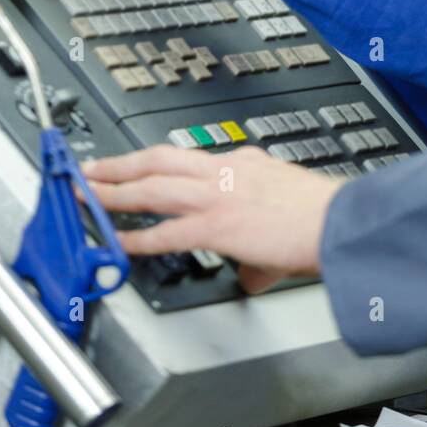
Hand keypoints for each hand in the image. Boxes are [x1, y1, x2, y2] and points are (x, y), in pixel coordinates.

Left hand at [81, 144, 345, 291]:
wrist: (338, 221)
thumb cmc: (323, 216)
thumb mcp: (287, 209)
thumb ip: (261, 239)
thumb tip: (254, 267)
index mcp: (245, 162)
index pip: (192, 159)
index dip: (159, 165)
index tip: (142, 168)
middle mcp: (226, 170)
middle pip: (159, 158)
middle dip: (121, 163)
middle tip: (93, 166)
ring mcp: (217, 195)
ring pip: (152, 185)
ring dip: (115, 190)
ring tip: (88, 194)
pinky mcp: (216, 225)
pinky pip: (165, 231)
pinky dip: (137, 237)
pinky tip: (118, 242)